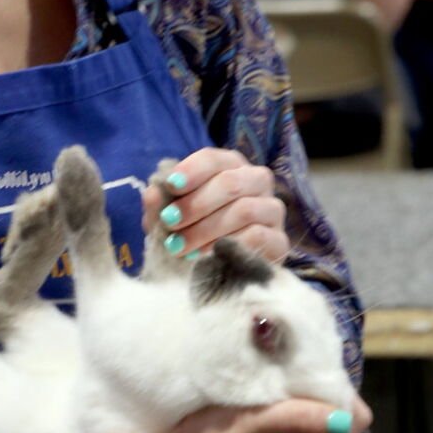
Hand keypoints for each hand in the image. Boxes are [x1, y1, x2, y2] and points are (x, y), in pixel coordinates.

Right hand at [68, 394, 369, 432]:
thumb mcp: (249, 421)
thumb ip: (298, 417)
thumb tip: (348, 416)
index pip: (356, 424)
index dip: (340, 396)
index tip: (312, 379)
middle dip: (324, 407)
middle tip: (290, 386)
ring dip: (307, 421)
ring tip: (276, 402)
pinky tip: (265, 425)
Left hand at [141, 147, 288, 265]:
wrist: (217, 273)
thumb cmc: (190, 234)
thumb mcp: (167, 219)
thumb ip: (158, 205)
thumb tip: (152, 192)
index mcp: (229, 166)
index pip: (213, 159)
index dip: (191, 170)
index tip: (170, 186)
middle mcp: (255, 181)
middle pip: (230, 183)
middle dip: (196, 204)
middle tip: (170, 224)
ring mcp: (271, 210)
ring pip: (244, 210)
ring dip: (207, 229)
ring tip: (182, 248)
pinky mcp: (280, 240)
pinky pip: (259, 237)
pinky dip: (229, 247)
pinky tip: (207, 258)